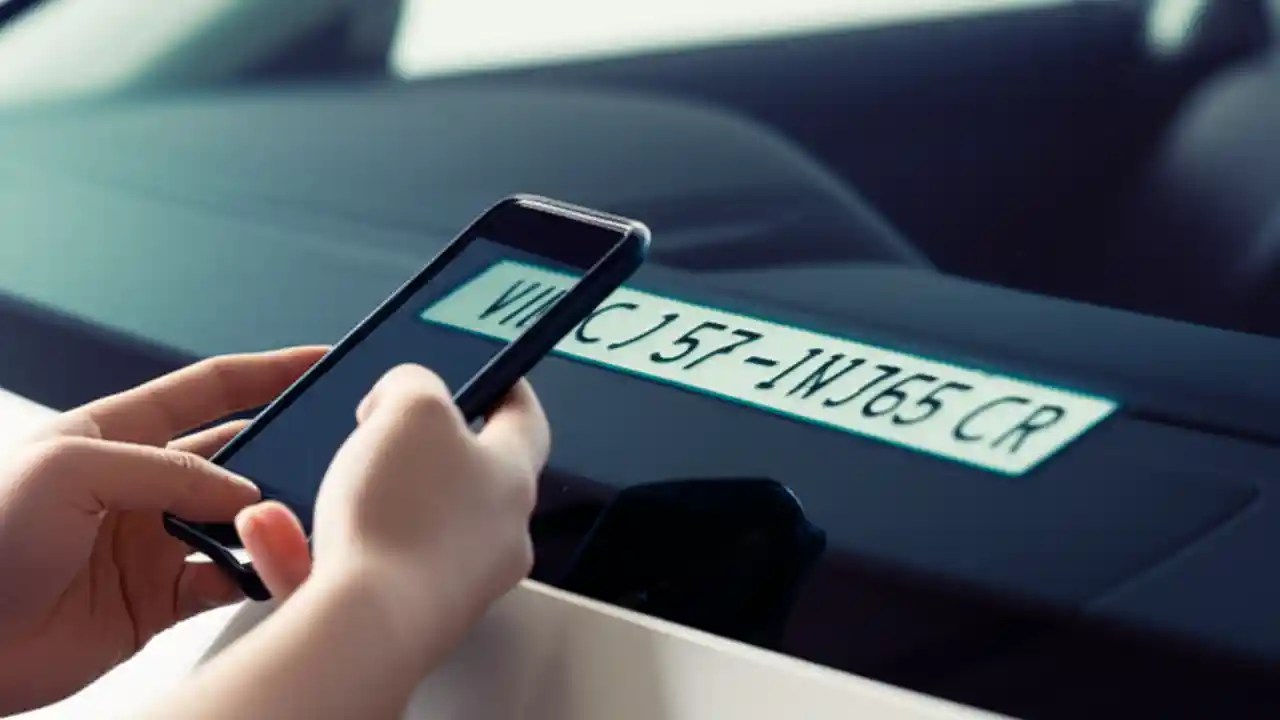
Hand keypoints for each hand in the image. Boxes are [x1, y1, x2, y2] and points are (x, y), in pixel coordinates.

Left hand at [0, 347, 325, 713]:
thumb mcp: (70, 471)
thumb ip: (168, 471)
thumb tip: (244, 491)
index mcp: (114, 434)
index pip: (208, 389)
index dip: (267, 371)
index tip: (319, 362)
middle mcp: (141, 486)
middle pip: (235, 456)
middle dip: (282, 452)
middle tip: (325, 455)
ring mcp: (152, 544)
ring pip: (239, 523)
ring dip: (270, 521)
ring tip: (291, 521)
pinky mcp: (157, 602)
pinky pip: (226, 582)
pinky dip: (254, 577)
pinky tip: (266, 571)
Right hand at [235, 364, 548, 668]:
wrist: (367, 632)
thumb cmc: (402, 520)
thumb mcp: (412, 406)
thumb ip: (414, 384)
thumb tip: (404, 395)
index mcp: (511, 480)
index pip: (525, 423)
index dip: (506, 391)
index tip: (493, 376)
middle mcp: (495, 537)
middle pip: (457, 479)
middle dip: (405, 452)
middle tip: (370, 434)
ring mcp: (453, 585)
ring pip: (393, 527)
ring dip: (339, 502)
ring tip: (289, 494)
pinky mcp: (405, 620)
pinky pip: (352, 573)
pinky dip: (306, 551)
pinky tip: (271, 533)